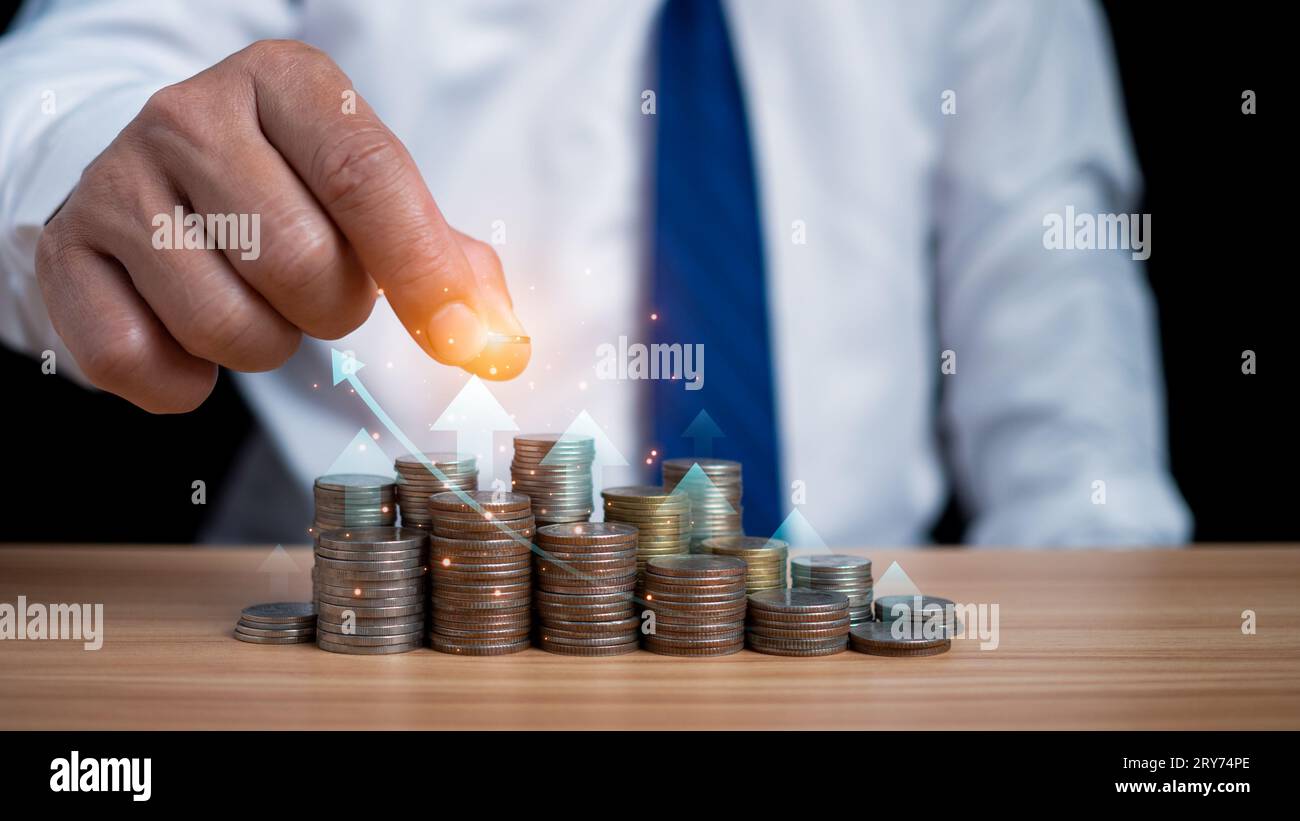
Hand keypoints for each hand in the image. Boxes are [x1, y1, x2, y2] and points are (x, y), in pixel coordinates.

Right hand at [35, 39, 528, 412]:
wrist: (157, 175)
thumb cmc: (288, 188)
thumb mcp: (368, 193)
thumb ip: (445, 261)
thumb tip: (498, 346)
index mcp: (286, 83)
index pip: (369, 179)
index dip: (424, 274)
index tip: (469, 342)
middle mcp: (190, 116)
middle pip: (302, 264)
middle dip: (332, 306)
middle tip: (314, 284)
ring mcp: (116, 183)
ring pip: (227, 325)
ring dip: (263, 342)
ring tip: (250, 295)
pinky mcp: (66, 254)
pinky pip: (139, 363)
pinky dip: (183, 380)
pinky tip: (187, 330)